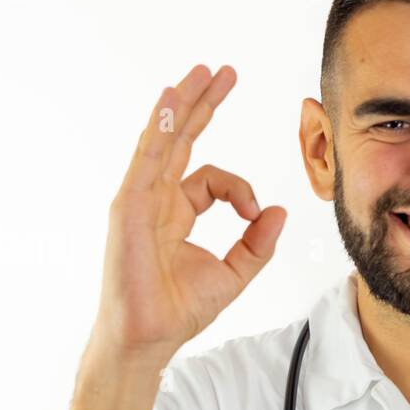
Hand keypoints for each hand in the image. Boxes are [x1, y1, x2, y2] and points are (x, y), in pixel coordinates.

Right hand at [93, 64, 286, 360]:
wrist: (149, 337)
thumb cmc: (178, 310)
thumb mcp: (233, 274)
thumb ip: (257, 243)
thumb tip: (279, 211)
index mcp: (177, 213)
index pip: (212, 178)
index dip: (241, 191)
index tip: (253, 213)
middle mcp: (156, 199)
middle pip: (181, 139)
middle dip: (203, 104)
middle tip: (224, 72)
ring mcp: (140, 199)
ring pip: (164, 138)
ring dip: (183, 102)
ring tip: (201, 72)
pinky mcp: (130, 206)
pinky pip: (147, 156)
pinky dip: (160, 125)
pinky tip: (171, 99)